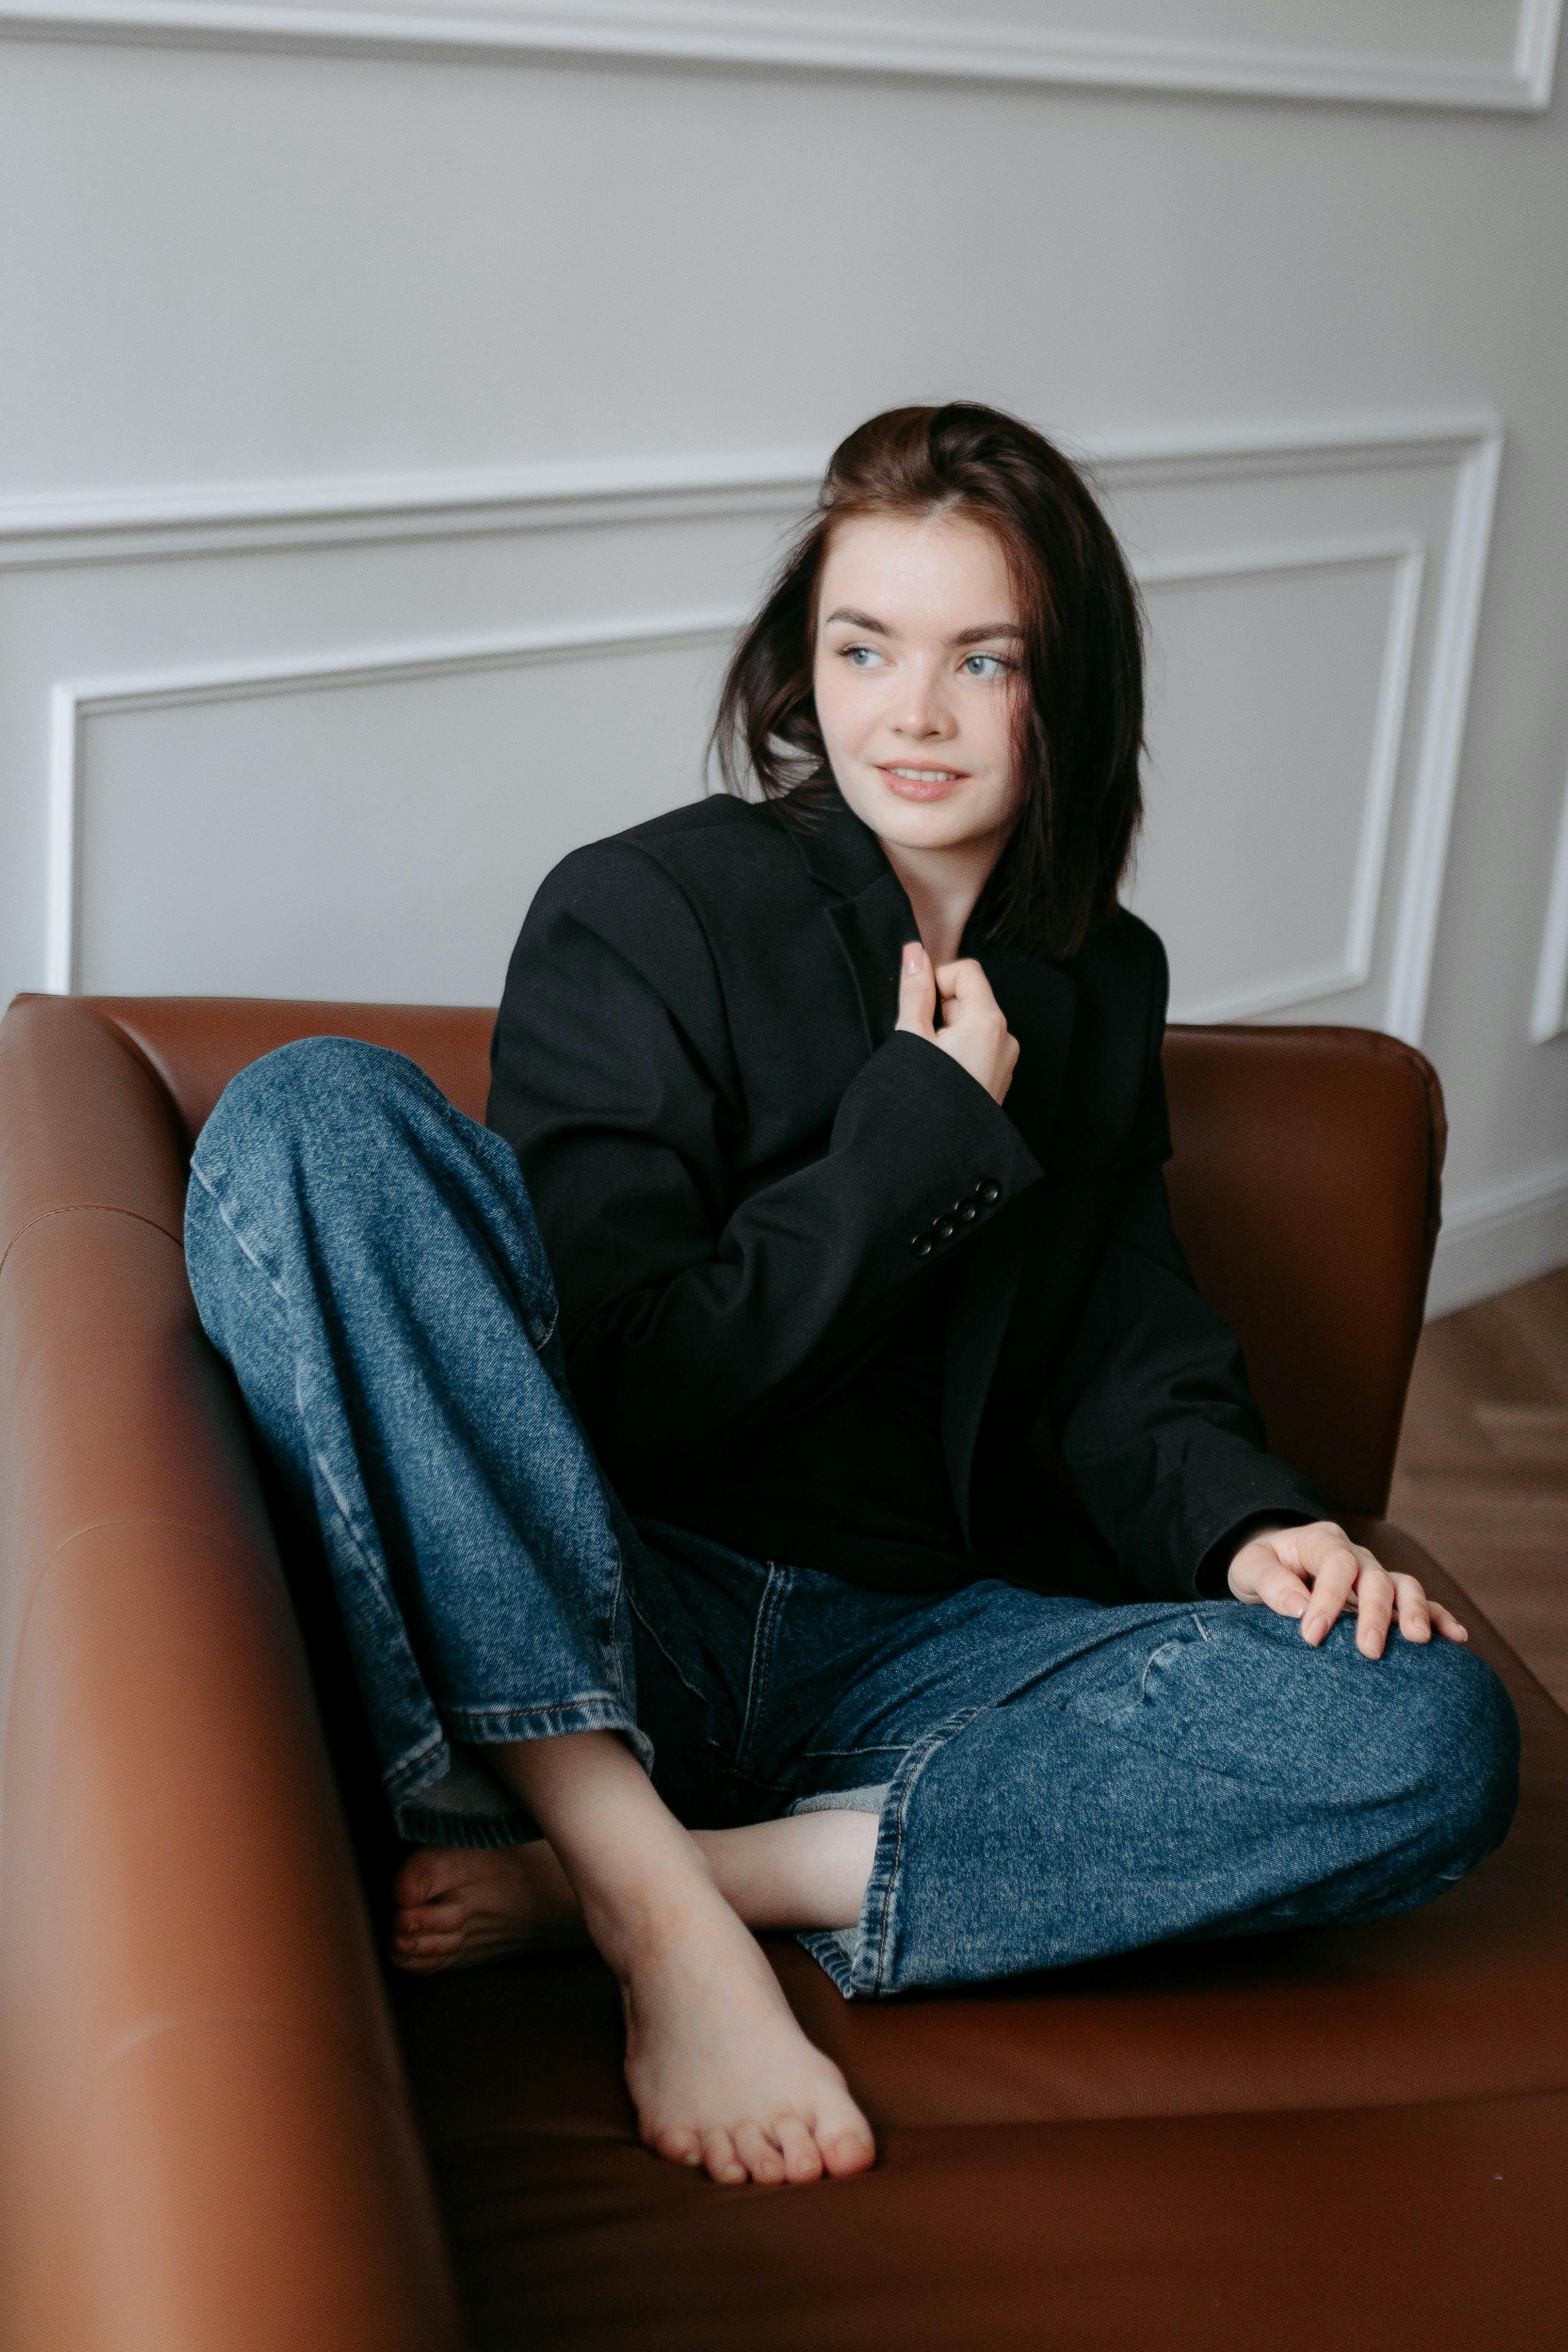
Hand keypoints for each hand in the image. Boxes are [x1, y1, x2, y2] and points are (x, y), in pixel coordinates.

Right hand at [896, 941, 1018, 1105]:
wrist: (931, 1155)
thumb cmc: (921, 1095)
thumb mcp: (911, 1035)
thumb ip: (915, 990)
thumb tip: (915, 952)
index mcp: (988, 1021)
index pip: (966, 970)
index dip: (937, 979)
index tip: (917, 1006)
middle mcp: (1005, 1038)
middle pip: (970, 997)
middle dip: (940, 1009)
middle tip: (919, 1039)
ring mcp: (1005, 1062)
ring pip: (973, 1024)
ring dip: (947, 1031)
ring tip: (928, 1061)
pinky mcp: (998, 1080)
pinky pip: (979, 1048)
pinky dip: (958, 1051)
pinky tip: (940, 1075)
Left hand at [1226, 1520, 1468, 1659]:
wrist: (1275, 1563)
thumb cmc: (1263, 1566)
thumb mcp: (1250, 1567)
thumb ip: (1270, 1583)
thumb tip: (1298, 1608)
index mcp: (1321, 1542)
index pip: (1336, 1564)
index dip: (1328, 1599)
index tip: (1312, 1636)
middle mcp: (1356, 1555)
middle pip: (1376, 1577)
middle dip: (1375, 1614)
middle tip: (1369, 1651)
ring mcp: (1376, 1575)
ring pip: (1405, 1587)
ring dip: (1415, 1612)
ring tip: (1418, 1641)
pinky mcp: (1389, 1597)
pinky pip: (1421, 1603)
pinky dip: (1439, 1617)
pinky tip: (1457, 1637)